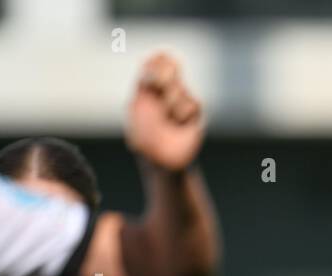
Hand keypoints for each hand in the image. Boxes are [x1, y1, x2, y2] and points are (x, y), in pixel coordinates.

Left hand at [125, 52, 204, 171]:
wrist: (159, 159)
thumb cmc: (143, 137)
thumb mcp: (137, 108)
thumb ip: (143, 85)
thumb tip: (147, 62)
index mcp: (147, 86)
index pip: (154, 62)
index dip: (155, 62)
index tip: (149, 72)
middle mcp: (165, 89)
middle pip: (170, 65)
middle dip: (163, 75)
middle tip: (157, 89)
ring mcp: (181, 99)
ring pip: (180, 88)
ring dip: (169, 104)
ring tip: (166, 118)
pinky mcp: (194, 112)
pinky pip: (192, 104)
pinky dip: (181, 114)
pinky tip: (177, 124)